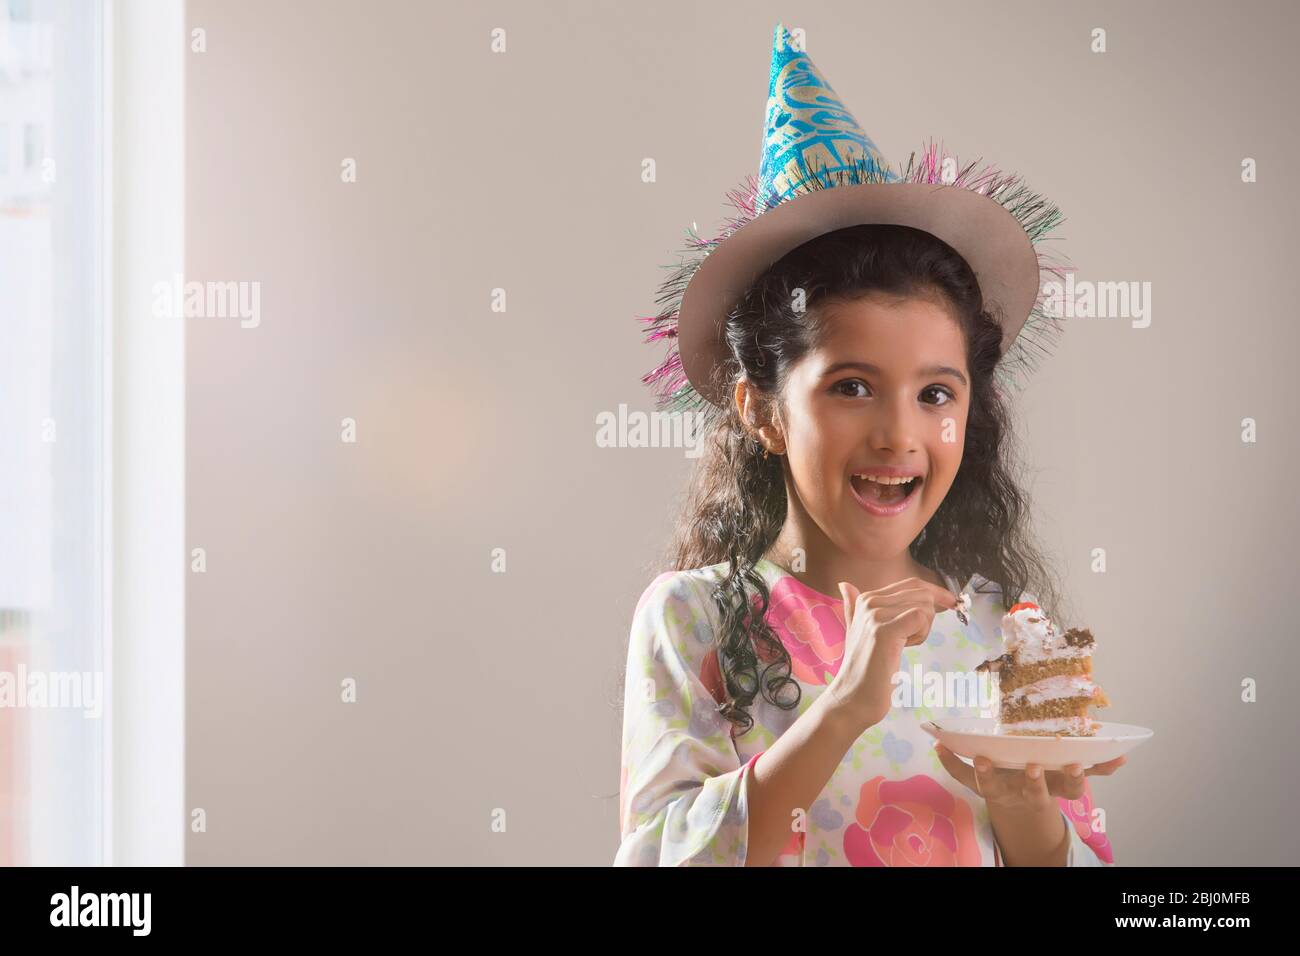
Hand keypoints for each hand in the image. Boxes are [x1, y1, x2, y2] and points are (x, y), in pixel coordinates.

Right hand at [824, 577, 958, 733]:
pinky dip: (922, 634)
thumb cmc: (861, 669)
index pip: (912, 584)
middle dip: (930, 615)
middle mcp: (869, 602)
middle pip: (921, 592)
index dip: (935, 593)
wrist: (853, 698)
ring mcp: (876, 616)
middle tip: (914, 638)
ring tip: (904, 645)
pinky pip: (921, 618)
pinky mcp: (885, 632)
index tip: (952, 603)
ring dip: (924, 629)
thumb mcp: (856, 632)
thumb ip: (853, 608)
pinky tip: (906, 647)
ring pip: (924, 606)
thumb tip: (844, 584)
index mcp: (866, 599)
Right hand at [935, 745, 1126, 863]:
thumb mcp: (975, 779)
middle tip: (1033, 768)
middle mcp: (1029, 791)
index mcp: (1003, 789)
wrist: (1025, 809)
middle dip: (1033, 781)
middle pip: (1034, 792)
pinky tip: (1120, 757)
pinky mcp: (1072, 782)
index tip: (984, 759)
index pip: (992, 783)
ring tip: (1076, 765)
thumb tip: (934, 742)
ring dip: (1073, 779)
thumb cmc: (999, 782)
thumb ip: (957, 764)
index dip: (987, 773)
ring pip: (1065, 789)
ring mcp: (1054, 788)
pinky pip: (1092, 775)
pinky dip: (1105, 767)